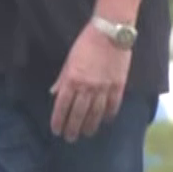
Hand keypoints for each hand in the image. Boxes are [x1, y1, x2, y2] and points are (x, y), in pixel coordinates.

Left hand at [49, 22, 130, 141]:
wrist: (110, 33)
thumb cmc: (86, 43)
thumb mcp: (69, 59)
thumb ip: (62, 78)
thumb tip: (54, 94)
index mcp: (72, 79)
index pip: (62, 106)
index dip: (58, 120)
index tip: (56, 130)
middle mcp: (87, 86)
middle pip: (78, 113)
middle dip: (73, 128)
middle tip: (70, 138)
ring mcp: (104, 88)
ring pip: (95, 113)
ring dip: (90, 126)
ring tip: (86, 134)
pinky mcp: (118, 86)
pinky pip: (113, 105)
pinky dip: (108, 115)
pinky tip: (105, 122)